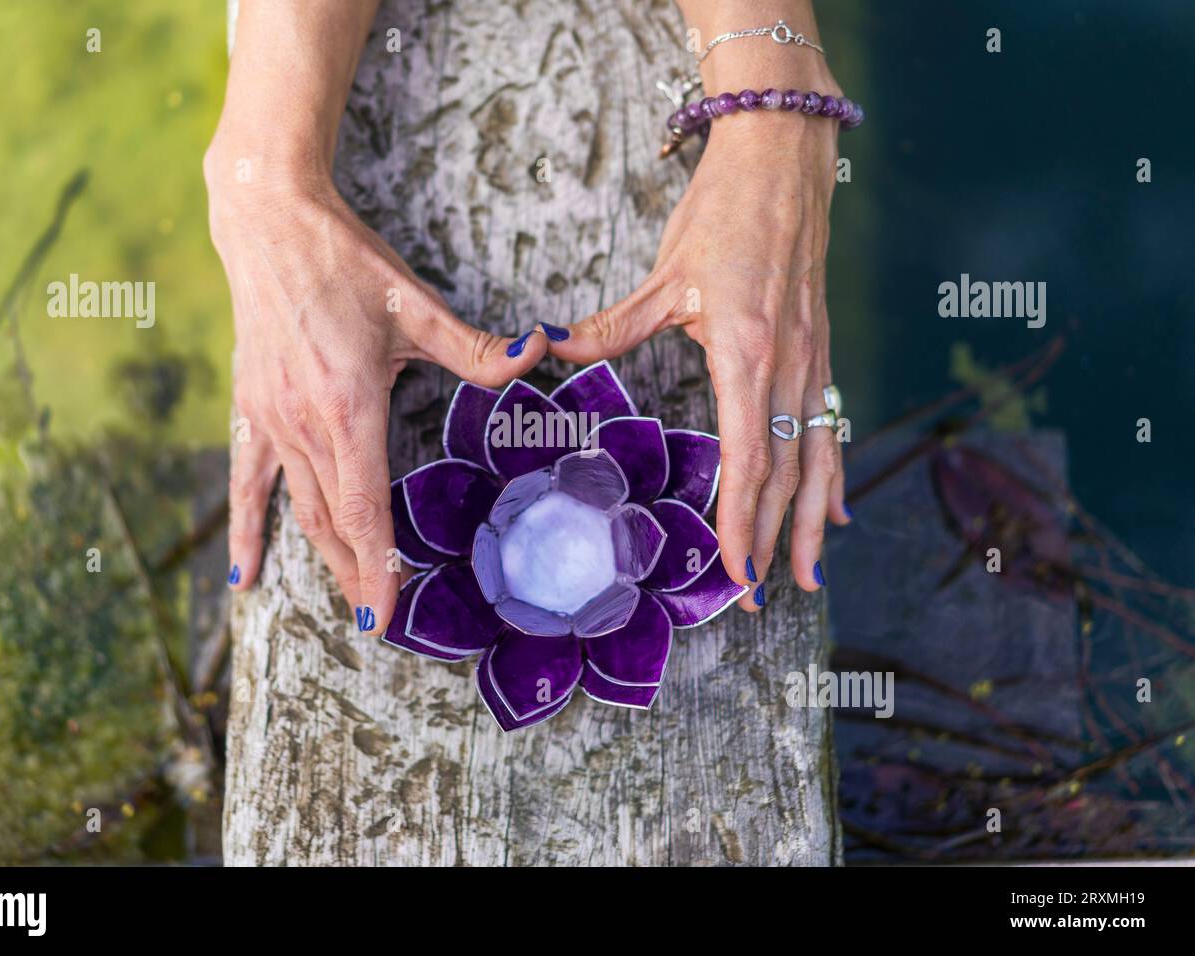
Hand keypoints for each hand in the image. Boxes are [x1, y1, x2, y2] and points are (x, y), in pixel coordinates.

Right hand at [206, 161, 546, 632]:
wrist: (270, 223)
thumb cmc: (346, 263)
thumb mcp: (417, 304)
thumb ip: (475, 347)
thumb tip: (533, 353)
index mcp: (349, 407)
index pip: (365, 511)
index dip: (377, 569)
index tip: (384, 617)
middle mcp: (304, 424)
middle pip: (333, 522)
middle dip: (357, 574)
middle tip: (380, 621)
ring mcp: (271, 419)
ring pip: (298, 508)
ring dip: (322, 557)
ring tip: (344, 599)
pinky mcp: (250, 408)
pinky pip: (248, 481)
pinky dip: (247, 528)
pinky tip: (243, 573)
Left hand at [547, 81, 849, 606]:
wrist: (784, 158)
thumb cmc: (724, 211)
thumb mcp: (664, 273)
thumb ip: (610, 325)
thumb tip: (548, 346)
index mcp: (749, 353)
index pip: (750, 460)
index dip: (742, 523)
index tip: (735, 572)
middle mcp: (791, 366)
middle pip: (789, 476)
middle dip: (774, 542)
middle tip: (760, 596)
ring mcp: (814, 360)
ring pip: (820, 460)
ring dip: (813, 524)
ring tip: (807, 576)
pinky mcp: (821, 350)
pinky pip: (832, 427)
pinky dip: (833, 475)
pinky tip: (834, 510)